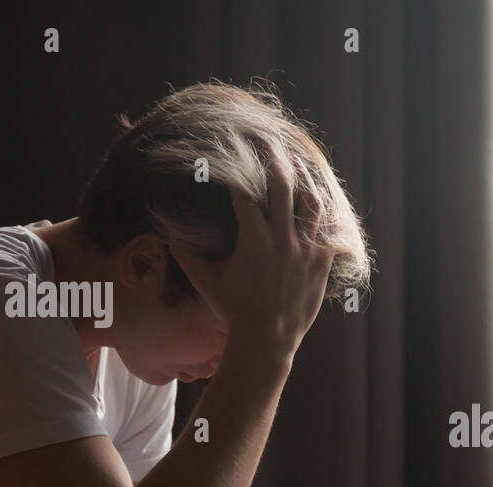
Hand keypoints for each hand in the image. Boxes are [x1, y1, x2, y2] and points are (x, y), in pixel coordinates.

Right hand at [170, 150, 334, 357]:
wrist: (267, 339)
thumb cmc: (233, 309)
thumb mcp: (204, 279)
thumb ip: (184, 251)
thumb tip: (164, 228)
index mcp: (254, 240)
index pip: (246, 192)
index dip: (237, 171)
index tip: (232, 155)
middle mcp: (283, 240)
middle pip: (283, 185)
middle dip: (274, 158)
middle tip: (268, 140)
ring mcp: (306, 250)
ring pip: (311, 202)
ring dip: (304, 177)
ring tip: (297, 160)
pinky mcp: (321, 261)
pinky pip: (328, 227)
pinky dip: (324, 207)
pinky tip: (320, 194)